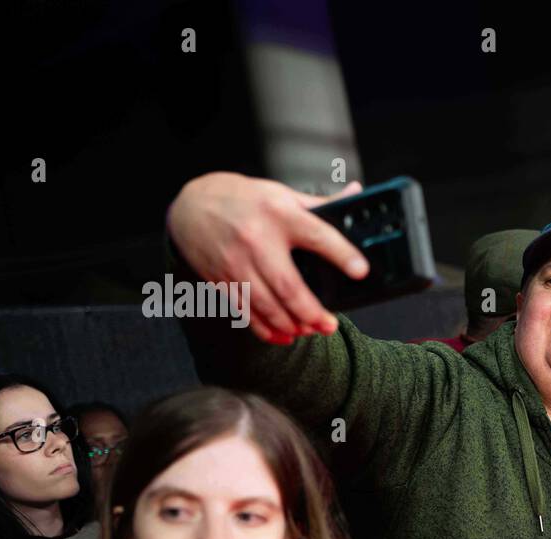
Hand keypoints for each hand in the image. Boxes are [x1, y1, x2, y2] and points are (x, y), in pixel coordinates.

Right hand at [166, 172, 368, 344]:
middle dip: (312, 312)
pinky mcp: (222, 279)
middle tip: (330, 325)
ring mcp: (236, 262)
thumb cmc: (243, 199)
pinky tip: (284, 335)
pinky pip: (245, 312)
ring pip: (266, 305)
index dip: (342, 254)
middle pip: (288, 285)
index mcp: (279, 214)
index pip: (317, 235)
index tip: (360, 271)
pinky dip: (266, 329)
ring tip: (311, 331)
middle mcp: (256, 239)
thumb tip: (356, 191)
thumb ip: (319, 202)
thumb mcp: (281, 193)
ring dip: (292, 325)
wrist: (190, 205)